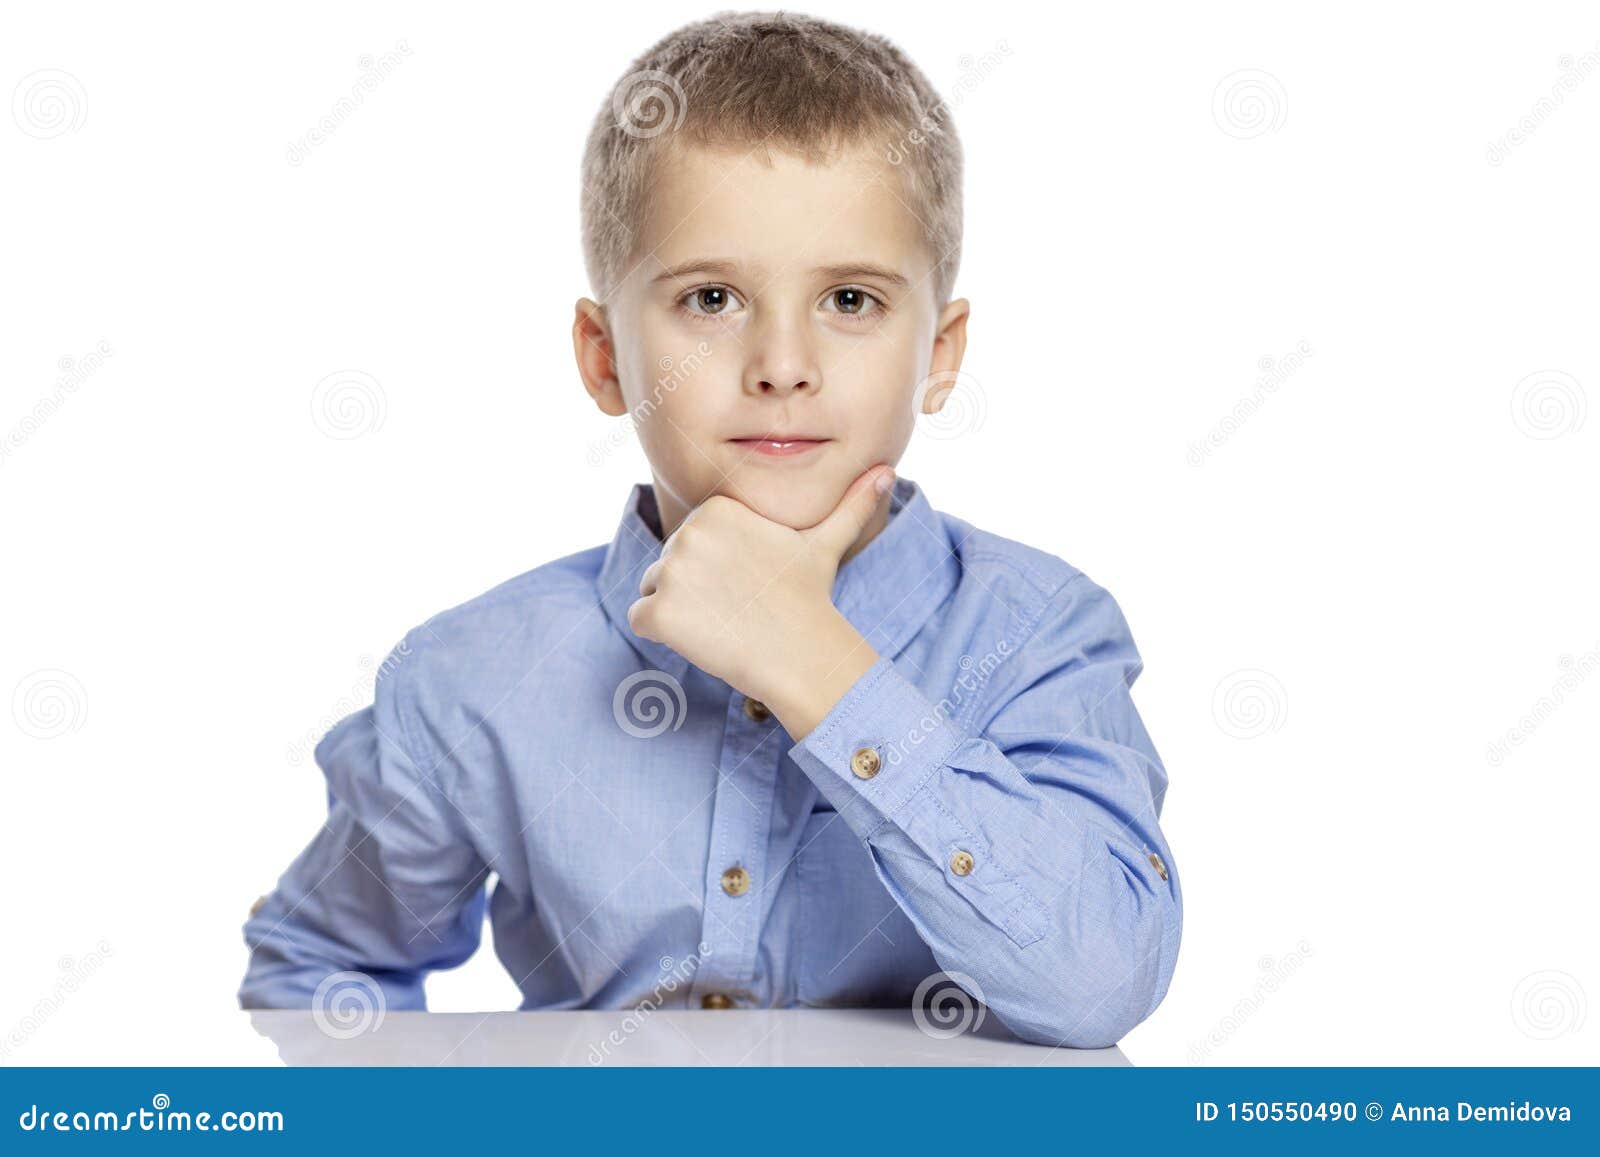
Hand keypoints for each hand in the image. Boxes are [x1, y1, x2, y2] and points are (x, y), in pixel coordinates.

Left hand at [628, 464, 893, 736]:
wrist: (801, 653)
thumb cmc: (810, 598)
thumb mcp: (825, 543)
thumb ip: (849, 504)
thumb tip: (888, 471)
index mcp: (716, 508)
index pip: (690, 540)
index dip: (716, 569)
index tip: (748, 584)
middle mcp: (688, 531)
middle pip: (669, 565)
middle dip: (697, 590)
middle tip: (739, 606)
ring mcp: (670, 572)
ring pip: (653, 590)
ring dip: (680, 612)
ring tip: (723, 621)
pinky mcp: (657, 612)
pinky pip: (640, 620)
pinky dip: (663, 635)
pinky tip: (702, 638)